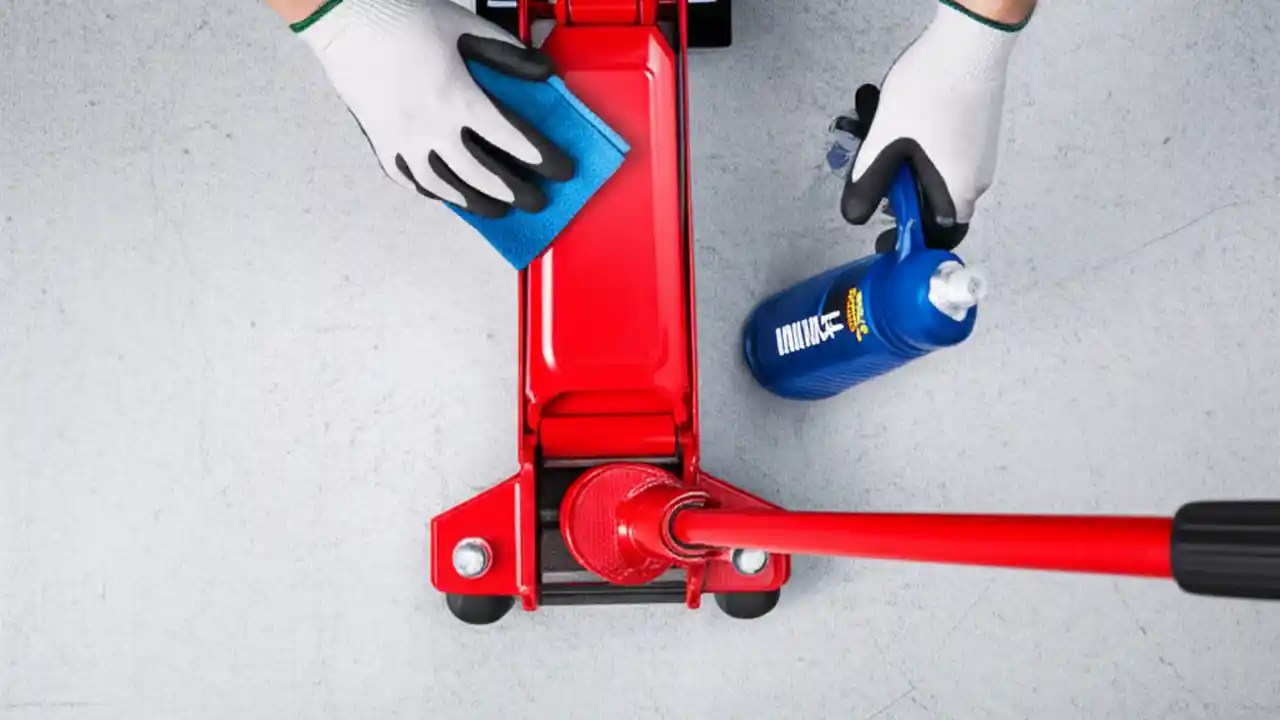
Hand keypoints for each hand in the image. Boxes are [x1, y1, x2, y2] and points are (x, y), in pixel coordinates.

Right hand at [297, 0, 572, 217]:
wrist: (345, 17)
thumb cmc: (401, 17)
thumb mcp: (465, 27)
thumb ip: (508, 53)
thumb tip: (545, 71)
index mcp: (457, 98)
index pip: (511, 140)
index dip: (541, 159)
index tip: (560, 170)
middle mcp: (430, 127)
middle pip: (482, 174)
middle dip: (515, 192)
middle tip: (536, 202)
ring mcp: (403, 140)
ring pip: (446, 186)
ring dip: (476, 202)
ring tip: (497, 209)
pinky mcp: (381, 142)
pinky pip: (411, 179)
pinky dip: (434, 191)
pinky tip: (448, 195)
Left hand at [841, 2, 1027, 249]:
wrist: (970, 41)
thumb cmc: (927, 97)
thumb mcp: (883, 144)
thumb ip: (867, 186)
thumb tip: (853, 218)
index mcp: (957, 193)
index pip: (937, 238)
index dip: (907, 241)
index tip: (881, 237)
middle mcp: (976, 179)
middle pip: (929, 202)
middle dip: (893, 190)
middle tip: (868, 169)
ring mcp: (980, 152)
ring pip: (931, 171)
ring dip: (897, 159)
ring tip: (870, 129)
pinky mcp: (977, 128)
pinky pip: (941, 150)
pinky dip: (913, 143)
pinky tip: (890, 114)